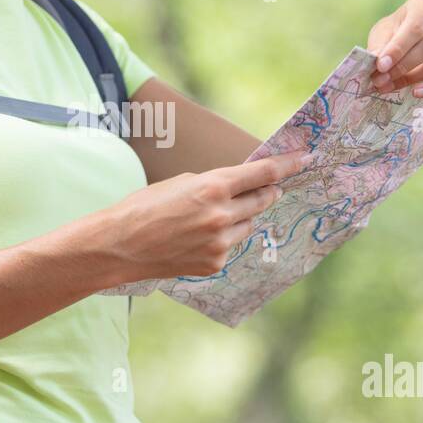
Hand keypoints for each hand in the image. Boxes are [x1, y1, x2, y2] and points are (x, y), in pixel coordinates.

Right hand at [104, 148, 311, 284]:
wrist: (120, 245)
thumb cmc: (144, 207)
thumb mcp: (181, 182)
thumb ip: (214, 183)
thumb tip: (239, 186)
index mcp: (212, 187)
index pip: (261, 173)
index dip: (285, 165)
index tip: (302, 159)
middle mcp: (221, 215)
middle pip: (262, 200)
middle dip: (268, 192)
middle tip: (272, 188)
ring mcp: (219, 243)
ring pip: (247, 225)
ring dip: (240, 218)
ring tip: (211, 217)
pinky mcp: (214, 263)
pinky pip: (230, 246)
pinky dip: (222, 239)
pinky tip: (196, 238)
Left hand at [366, 0, 422, 97]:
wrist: (412, 39)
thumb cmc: (397, 31)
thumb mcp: (383, 32)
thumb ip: (380, 45)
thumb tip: (376, 59)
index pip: (416, 27)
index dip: (398, 48)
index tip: (381, 66)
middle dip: (402, 67)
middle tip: (380, 81)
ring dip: (412, 79)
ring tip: (389, 86)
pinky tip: (417, 93)